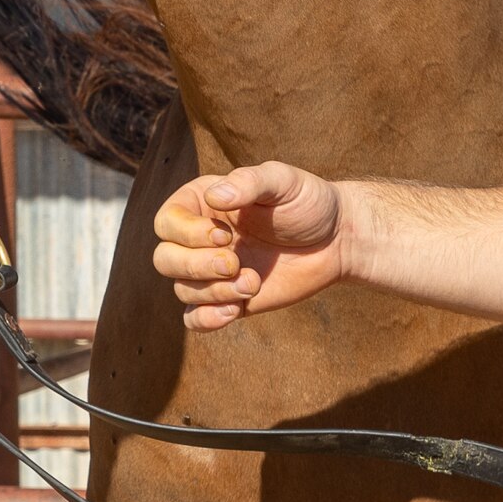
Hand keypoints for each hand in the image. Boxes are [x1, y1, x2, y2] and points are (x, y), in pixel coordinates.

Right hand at [148, 161, 347, 328]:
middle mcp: (199, 239)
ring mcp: (211, 272)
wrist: (337, 240)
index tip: (225, 234)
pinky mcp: (227, 299)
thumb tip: (214, 197)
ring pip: (182, 289)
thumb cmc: (307, 203)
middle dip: (196, 266)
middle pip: (165, 260)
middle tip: (235, 263)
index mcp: (202, 204)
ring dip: (213, 291)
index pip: (166, 222)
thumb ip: (249, 183)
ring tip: (252, 283)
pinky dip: (205, 320)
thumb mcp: (283, 181)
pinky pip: (195, 318)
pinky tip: (232, 312)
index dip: (187, 234)